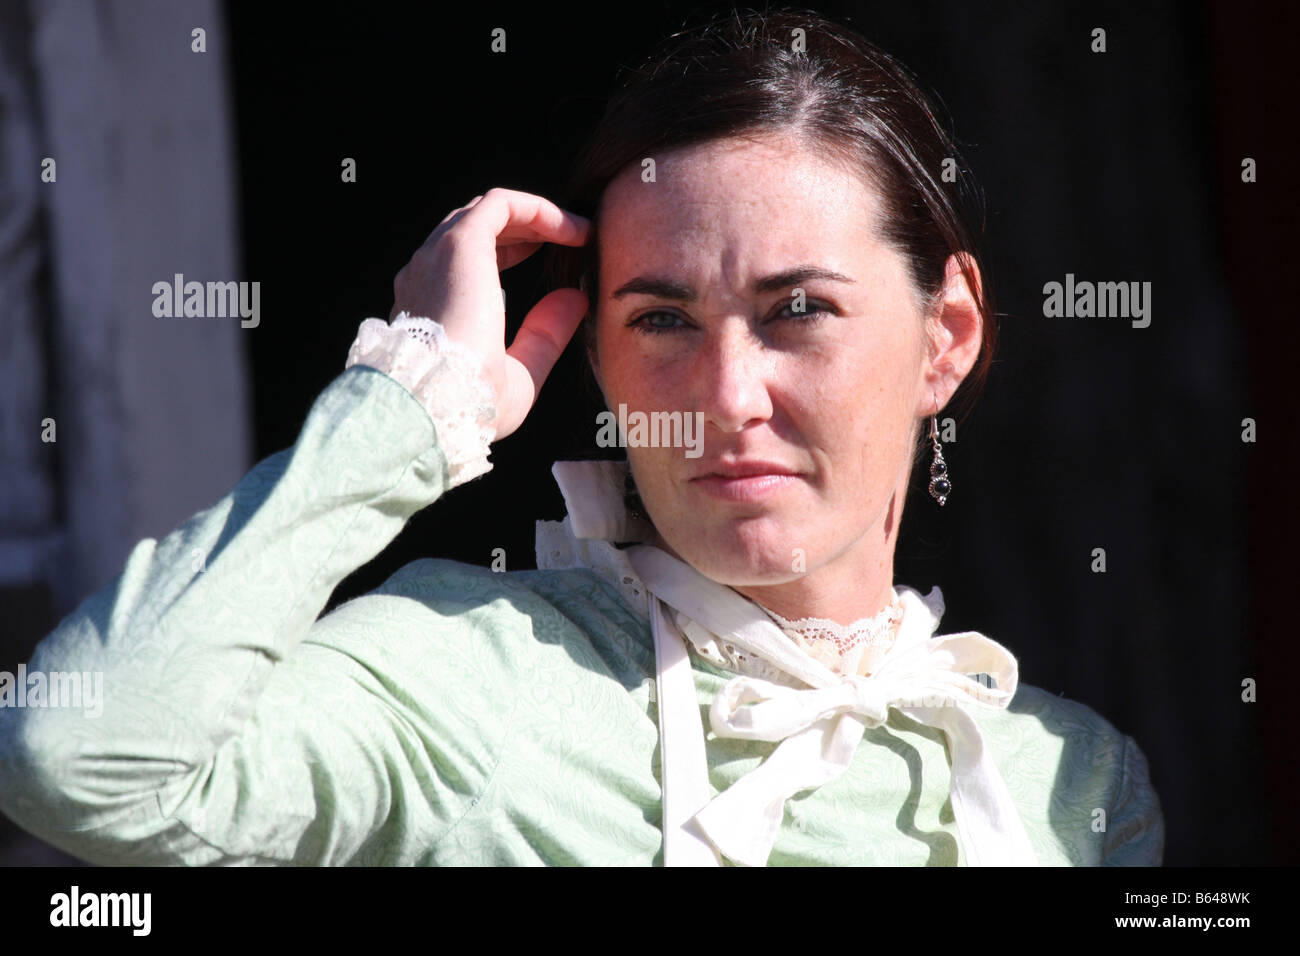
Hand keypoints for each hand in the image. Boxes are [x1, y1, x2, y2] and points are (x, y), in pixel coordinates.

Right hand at [388, 188, 590, 440]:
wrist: (439, 401)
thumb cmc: (470, 404)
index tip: (556, 259)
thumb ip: (545, 335)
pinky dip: (540, 209)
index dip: (516, 250)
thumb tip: (575, 298)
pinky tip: (574, 230)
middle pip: (479, 228)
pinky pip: (502, 204)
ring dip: (537, 216)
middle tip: (575, 239)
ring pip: (490, 211)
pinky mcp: (460, 242)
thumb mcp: (520, 373)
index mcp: (432, 304)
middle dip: (528, 227)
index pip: (470, 259)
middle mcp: (428, 273)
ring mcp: (439, 254)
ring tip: (580, 231)